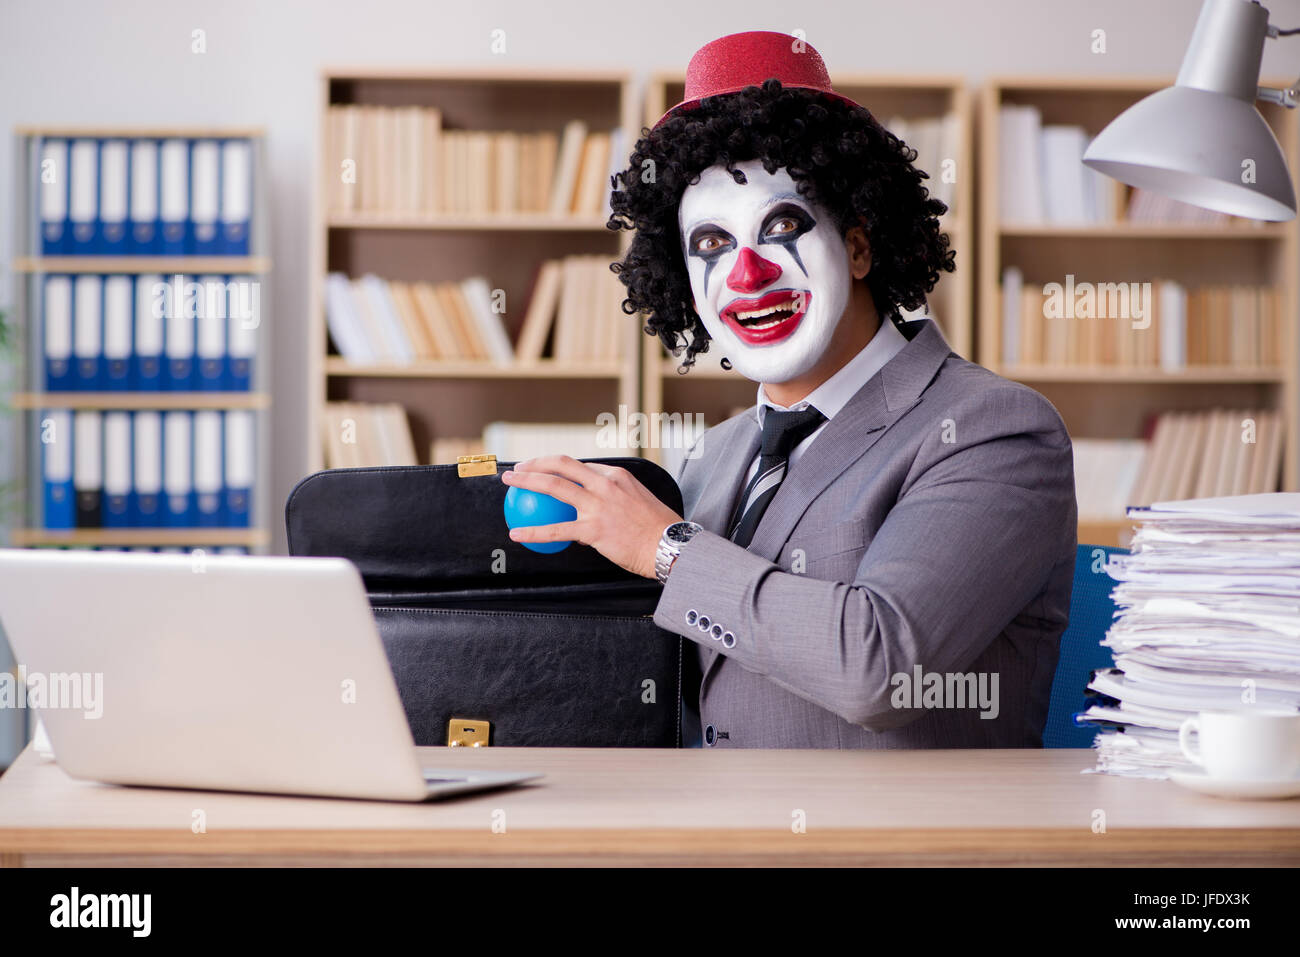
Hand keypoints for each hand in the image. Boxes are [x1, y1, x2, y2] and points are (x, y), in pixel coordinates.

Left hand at [500, 455, 682, 579]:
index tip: (544, 470)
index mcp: (616, 475)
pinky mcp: (593, 529)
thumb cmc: (658, 529)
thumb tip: (594, 512)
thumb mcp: (639, 502)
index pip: (581, 466)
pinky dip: (533, 531)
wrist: (670, 546)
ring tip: (509, 486)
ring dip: (527, 483)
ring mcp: (598, 505)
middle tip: (518, 470)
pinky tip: (517, 534)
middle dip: (535, 463)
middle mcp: (605, 484)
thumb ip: (615, 500)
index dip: (558, 466)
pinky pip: (556, 530)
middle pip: (562, 465)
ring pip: (554, 487)